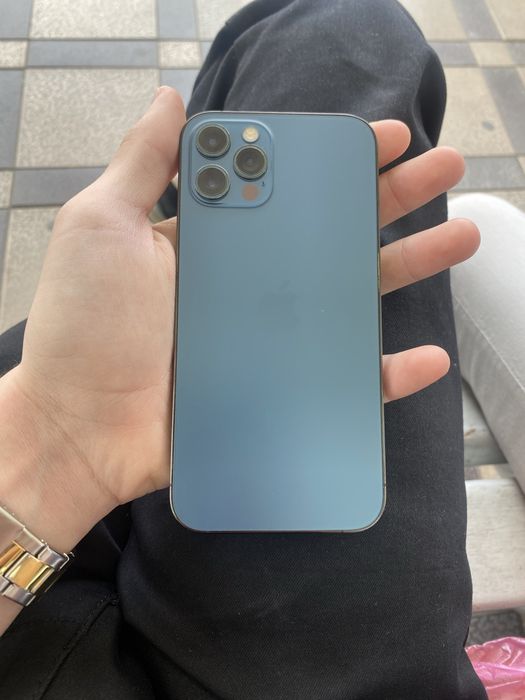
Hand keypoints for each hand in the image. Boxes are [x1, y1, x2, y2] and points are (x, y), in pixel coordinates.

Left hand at [0, 88, 478, 512]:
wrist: (79, 429)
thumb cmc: (85, 325)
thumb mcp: (103, 226)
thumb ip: (142, 163)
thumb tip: (173, 97)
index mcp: (215, 241)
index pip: (288, 189)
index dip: (334, 162)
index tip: (379, 137)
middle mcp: (249, 283)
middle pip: (332, 234)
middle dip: (391, 199)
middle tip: (445, 168)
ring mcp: (268, 339)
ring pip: (351, 298)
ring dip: (408, 266)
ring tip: (461, 237)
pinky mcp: (277, 391)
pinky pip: (344, 381)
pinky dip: (387, 374)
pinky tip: (427, 356)